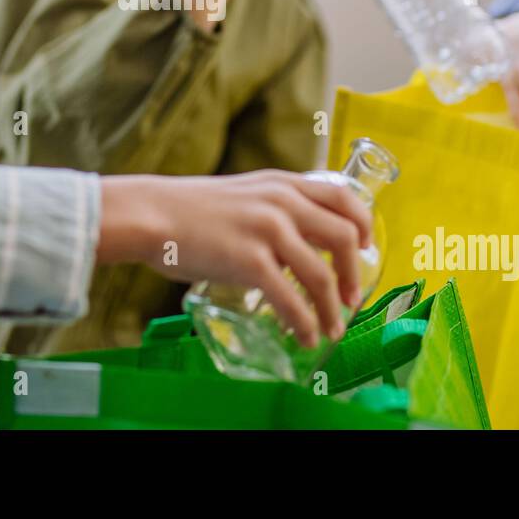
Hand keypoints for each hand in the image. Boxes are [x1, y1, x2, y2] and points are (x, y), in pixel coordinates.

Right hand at [96, 169, 372, 347]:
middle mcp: (282, 201)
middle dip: (355, 273)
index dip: (364, 225)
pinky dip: (305, 322)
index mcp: (283, 183)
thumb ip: (273, 208)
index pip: (343, 198)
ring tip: (331, 328)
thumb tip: (293, 243)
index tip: (366, 247)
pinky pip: (290, 298)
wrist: (152, 213)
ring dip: (332, 308)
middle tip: (351, 297)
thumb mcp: (244, 193)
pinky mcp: (249, 260)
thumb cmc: (190, 209)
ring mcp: (267, 230)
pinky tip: (305, 335)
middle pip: (344, 237)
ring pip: (321, 274)